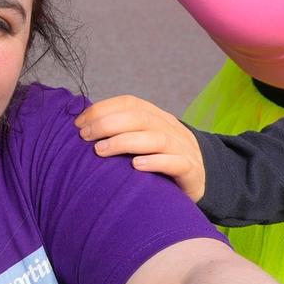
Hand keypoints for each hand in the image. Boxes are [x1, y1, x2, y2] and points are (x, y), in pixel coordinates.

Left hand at [76, 94, 206, 199]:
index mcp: (157, 117)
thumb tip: (84, 128)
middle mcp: (170, 128)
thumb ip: (122, 133)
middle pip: (140, 118)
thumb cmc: (162, 161)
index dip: (103, 109)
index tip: (79, 123)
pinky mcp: (190, 170)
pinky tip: (136, 166)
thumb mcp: (144, 141)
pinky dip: (155, 162)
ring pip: (155, 138)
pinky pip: (175, 163)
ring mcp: (182, 148)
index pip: (130, 103)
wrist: (203, 180)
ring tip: (100, 150)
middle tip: (85, 137)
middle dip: (108, 124)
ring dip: (125, 142)